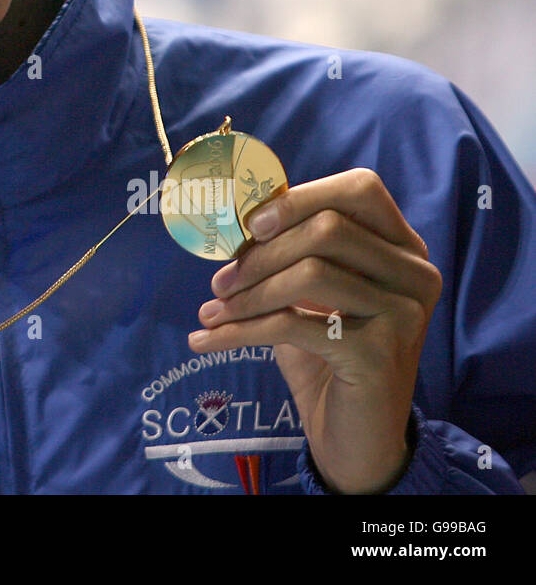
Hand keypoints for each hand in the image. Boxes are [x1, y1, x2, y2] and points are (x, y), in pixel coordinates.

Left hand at [188, 168, 441, 493]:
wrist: (355, 433)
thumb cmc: (326, 348)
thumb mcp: (309, 290)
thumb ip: (290, 246)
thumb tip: (237, 212)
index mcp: (402, 246)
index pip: (361, 190)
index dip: (301, 198)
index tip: (252, 223)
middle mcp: (415, 274)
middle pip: (328, 230)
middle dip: (262, 253)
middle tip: (220, 281)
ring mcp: (405, 314)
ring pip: (310, 274)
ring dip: (247, 293)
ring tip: (211, 310)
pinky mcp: (380, 355)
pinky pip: (294, 325)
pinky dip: (241, 330)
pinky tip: (208, 339)